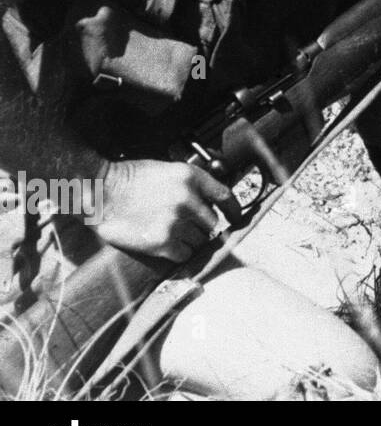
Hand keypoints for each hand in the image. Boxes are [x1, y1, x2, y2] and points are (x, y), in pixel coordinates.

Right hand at [90, 159, 241, 262]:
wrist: (99, 191)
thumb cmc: (130, 179)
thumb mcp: (168, 170)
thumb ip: (192, 185)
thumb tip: (210, 204)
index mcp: (191, 177)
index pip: (225, 196)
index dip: (233, 210)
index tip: (236, 217)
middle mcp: (188, 199)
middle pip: (212, 223)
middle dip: (200, 227)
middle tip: (183, 226)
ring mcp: (176, 221)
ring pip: (199, 241)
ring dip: (188, 241)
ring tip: (168, 233)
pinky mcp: (162, 241)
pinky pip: (184, 255)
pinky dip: (177, 253)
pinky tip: (164, 245)